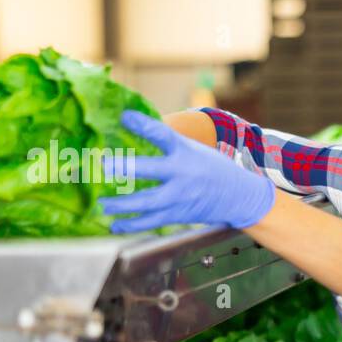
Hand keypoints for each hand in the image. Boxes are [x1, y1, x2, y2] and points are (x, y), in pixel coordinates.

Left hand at [97, 110, 275, 232]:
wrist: (239, 197)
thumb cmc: (212, 168)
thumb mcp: (193, 149)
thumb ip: (166, 143)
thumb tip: (134, 127)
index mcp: (186, 152)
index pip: (163, 134)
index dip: (143, 124)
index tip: (125, 117)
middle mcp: (183, 174)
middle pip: (151, 170)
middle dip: (126, 167)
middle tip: (103, 164)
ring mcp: (180, 197)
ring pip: (147, 202)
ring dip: (122, 204)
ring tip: (102, 204)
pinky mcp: (178, 214)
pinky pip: (151, 221)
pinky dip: (132, 224)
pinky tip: (115, 224)